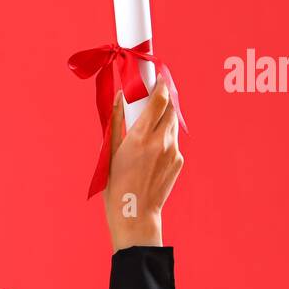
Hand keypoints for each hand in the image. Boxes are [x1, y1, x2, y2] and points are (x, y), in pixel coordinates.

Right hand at [102, 79, 182, 250]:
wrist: (135, 213)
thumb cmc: (116, 184)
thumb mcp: (109, 151)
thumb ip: (116, 121)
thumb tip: (120, 97)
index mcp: (140, 137)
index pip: (159, 99)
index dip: (159, 83)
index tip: (156, 75)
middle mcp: (160, 142)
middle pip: (170, 107)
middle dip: (163, 98)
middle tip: (152, 95)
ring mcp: (173, 152)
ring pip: (172, 124)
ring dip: (162, 118)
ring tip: (147, 126)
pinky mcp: (179, 161)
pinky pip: (173, 141)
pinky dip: (164, 138)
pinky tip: (151, 151)